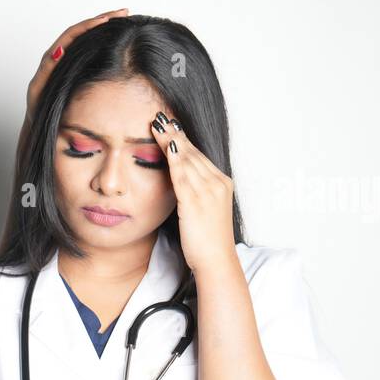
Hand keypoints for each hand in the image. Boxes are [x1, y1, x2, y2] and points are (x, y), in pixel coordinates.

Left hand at [21, 8, 130, 132]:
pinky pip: (88, 47)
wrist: (39, 120)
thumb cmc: (38, 107)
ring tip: (122, 17)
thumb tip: (58, 49)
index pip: (72, 34)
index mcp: (52, 56)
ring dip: (104, 25)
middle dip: (103, 18)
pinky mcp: (74, 66)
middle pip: (82, 30)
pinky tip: (115, 35)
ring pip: (87, 37)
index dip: (89, 24)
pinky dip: (101, 38)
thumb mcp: (39, 87)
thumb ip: (47, 69)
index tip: (108, 18)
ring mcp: (68, 59)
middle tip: (123, 12)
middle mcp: (60, 54)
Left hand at [147, 110, 236, 273]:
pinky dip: (174, 158)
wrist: (216, 262)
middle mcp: (217, 184)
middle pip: (193, 153)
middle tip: (162, 117)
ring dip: (172, 140)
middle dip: (176, 135)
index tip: (171, 127)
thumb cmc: (207, 243)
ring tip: (158, 124)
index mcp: (221, 185)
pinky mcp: (196, 202)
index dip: (184, 140)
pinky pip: (183, 174)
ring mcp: (209, 192)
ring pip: (188, 159)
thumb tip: (181, 185)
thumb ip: (194, 195)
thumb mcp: (203, 213)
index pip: (199, 157)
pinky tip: (166, 145)